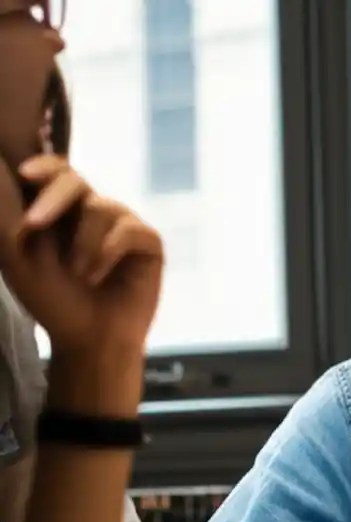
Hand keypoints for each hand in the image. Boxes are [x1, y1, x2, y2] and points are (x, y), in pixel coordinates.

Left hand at [0, 155, 161, 356]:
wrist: (89, 339)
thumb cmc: (51, 299)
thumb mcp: (16, 253)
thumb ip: (6, 210)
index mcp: (60, 208)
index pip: (54, 170)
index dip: (43, 166)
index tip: (26, 175)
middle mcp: (92, 210)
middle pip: (75, 180)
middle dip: (51, 200)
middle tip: (32, 226)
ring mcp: (122, 224)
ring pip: (101, 208)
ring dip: (80, 244)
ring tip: (76, 274)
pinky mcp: (148, 242)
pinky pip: (129, 231)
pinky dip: (107, 253)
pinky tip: (97, 276)